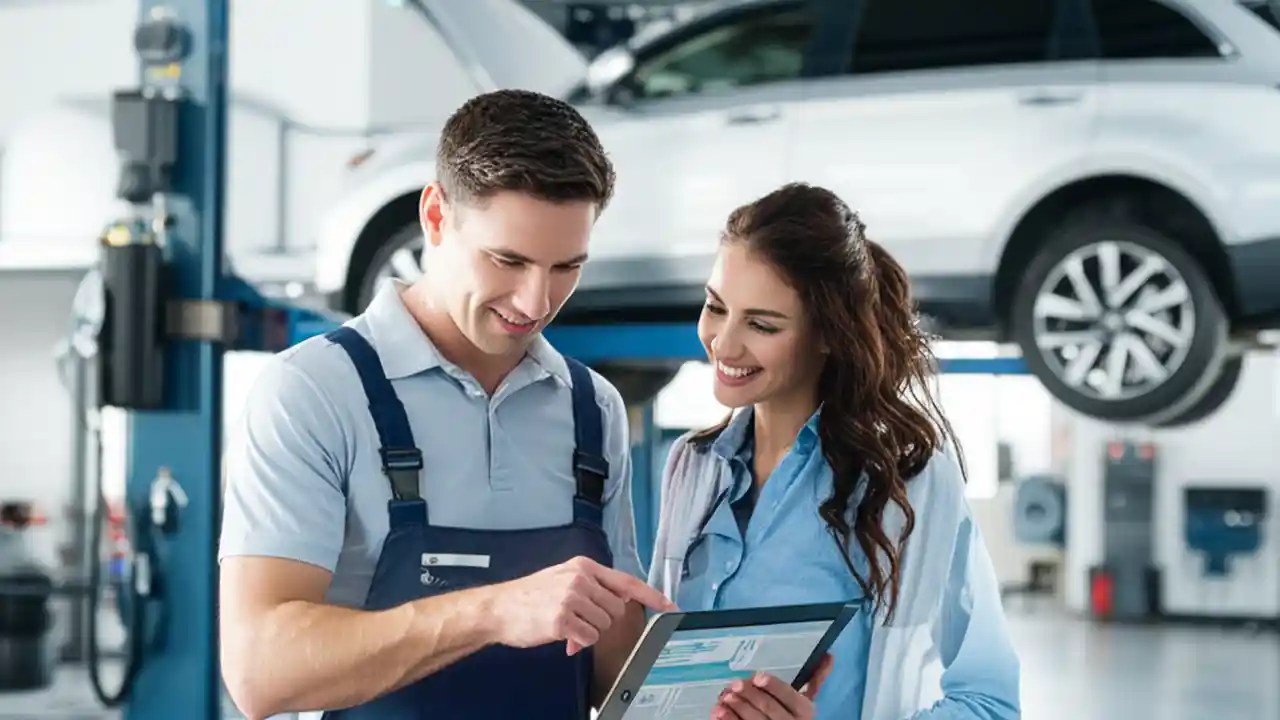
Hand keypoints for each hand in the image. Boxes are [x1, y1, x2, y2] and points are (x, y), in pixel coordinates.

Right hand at [489, 556, 676, 654]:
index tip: (671, 606)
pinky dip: (578, 641)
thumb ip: (592, 587)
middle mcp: (580, 579)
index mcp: (583, 567)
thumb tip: (620, 601)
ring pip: (603, 626)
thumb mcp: (562, 579)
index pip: (627, 581)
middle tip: (578, 618)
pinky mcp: (563, 619)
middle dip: (601, 619)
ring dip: (588, 631)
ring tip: (565, 623)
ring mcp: (571, 598)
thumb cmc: (529, 596)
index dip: (652, 596)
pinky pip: (588, 638)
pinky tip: (561, 633)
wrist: (498, 608)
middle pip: (616, 610)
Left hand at [712, 653, 833, 719]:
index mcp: (805, 712)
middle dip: (750, 696)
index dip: (774, 686)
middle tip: (734, 685)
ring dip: (737, 710)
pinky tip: (718, 713)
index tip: (757, 677)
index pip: (790, 697)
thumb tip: (829, 655)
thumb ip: (816, 680)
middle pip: (770, 710)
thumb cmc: (794, 719)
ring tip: (723, 699)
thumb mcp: (805, 702)